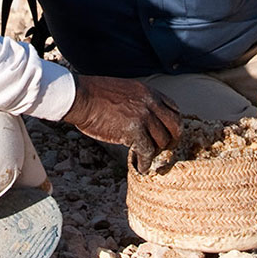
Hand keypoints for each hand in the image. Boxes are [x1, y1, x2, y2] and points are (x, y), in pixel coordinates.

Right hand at [63, 74, 180, 172]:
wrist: (81, 97)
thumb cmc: (95, 94)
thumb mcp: (125, 90)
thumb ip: (138, 101)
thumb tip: (142, 117)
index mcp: (149, 92)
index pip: (174, 108)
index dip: (173, 123)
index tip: (169, 132)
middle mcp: (150, 103)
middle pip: (175, 125)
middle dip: (173, 140)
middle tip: (166, 149)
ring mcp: (144, 117)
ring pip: (162, 141)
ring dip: (156, 152)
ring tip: (147, 159)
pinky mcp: (133, 131)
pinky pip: (146, 152)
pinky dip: (145, 162)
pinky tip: (141, 167)